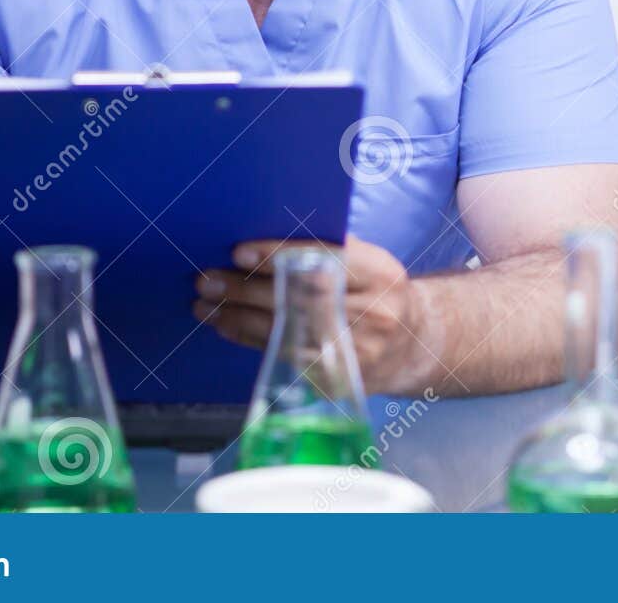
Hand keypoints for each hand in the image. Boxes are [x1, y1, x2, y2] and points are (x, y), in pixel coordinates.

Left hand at [193, 234, 434, 392]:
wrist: (413, 344)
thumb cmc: (378, 292)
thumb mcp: (369, 263)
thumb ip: (329, 251)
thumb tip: (262, 236)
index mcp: (381, 274)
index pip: (325, 261)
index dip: (280, 256)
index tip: (239, 251)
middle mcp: (374, 315)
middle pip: (300, 299)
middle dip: (247, 289)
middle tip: (208, 278)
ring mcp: (356, 353)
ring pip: (286, 332)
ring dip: (238, 317)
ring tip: (205, 302)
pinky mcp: (337, 380)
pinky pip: (284, 357)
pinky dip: (249, 340)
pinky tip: (225, 325)